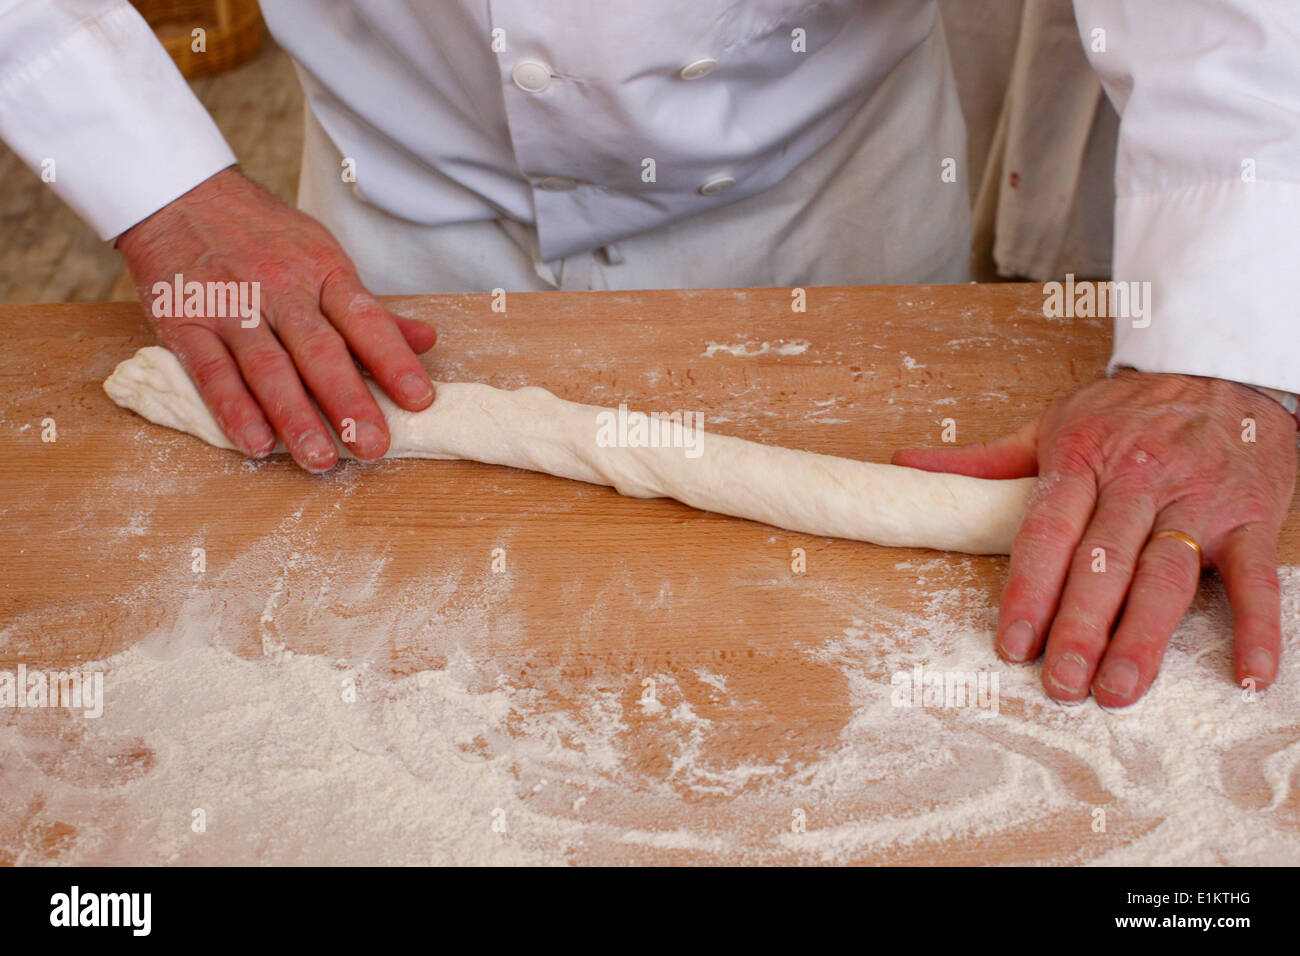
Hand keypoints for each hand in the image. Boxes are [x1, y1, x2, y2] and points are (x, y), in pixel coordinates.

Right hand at [115, 167, 437, 471]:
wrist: (180, 195)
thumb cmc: (264, 235)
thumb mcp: (324, 256)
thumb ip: (370, 309)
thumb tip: (427, 340)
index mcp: (323, 272)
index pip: (365, 320)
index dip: (394, 361)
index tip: (420, 399)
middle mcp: (280, 290)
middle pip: (319, 351)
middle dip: (348, 402)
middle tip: (373, 446)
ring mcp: (231, 307)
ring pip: (267, 368)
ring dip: (294, 417)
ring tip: (319, 459)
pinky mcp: (185, 322)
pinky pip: (212, 371)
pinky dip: (234, 409)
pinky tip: (256, 443)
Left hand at [893, 370, 1296, 705]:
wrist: (1225, 369)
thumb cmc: (1130, 408)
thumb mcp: (1053, 422)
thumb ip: (984, 460)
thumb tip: (905, 467)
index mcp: (1084, 458)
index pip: (1049, 532)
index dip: (1029, 590)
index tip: (1012, 643)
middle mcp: (1140, 481)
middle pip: (1105, 563)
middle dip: (1080, 628)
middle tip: (1061, 683)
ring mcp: (1198, 501)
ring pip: (1168, 575)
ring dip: (1144, 637)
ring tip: (1118, 689)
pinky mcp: (1252, 517)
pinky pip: (1258, 578)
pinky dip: (1256, 627)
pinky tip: (1246, 675)